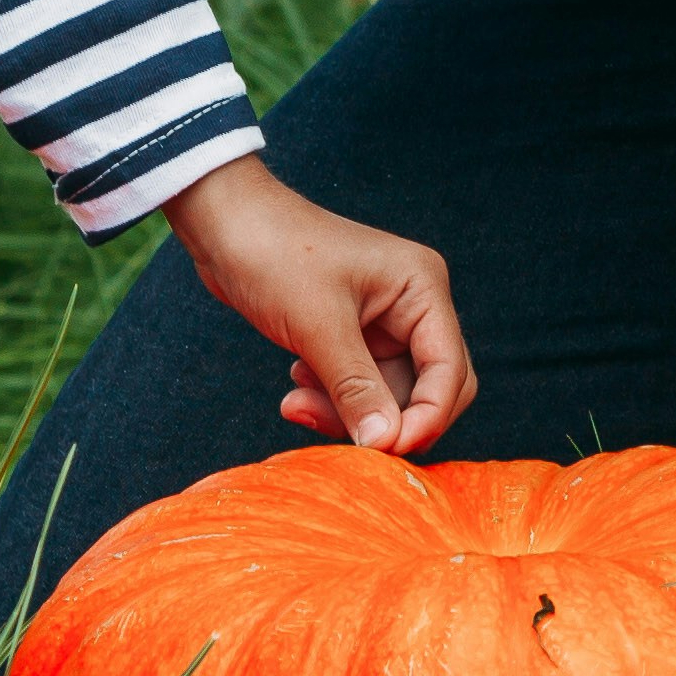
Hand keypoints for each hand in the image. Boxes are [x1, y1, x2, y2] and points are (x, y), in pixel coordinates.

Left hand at [159, 153, 474, 453]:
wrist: (225, 224)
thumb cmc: (275, 254)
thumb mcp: (318, 325)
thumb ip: (356, 388)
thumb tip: (385, 443)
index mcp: (421, 288)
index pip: (449, 370)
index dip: (426, 417)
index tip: (386, 451)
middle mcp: (412, 306)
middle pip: (428, 389)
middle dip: (384, 418)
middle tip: (341, 437)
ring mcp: (384, 323)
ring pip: (387, 396)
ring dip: (345, 411)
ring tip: (295, 403)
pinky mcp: (353, 337)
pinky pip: (359, 388)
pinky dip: (331, 399)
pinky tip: (296, 384)